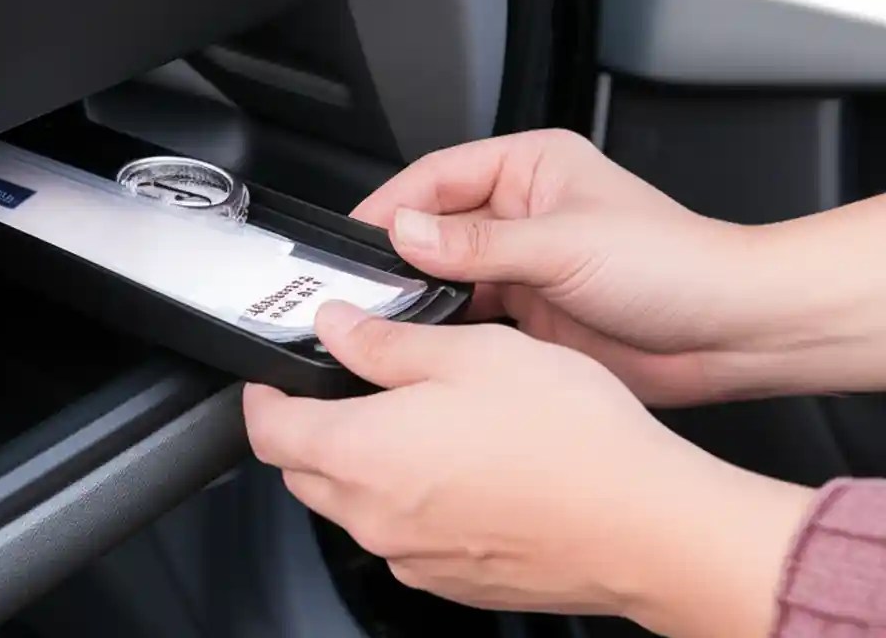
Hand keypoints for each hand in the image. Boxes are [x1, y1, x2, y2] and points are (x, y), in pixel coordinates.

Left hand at [243, 301, 815, 637]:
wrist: (645, 526)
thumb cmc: (571, 440)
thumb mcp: (470, 353)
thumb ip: (385, 341)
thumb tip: (336, 326)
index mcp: (362, 453)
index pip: (267, 430)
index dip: (262, 395)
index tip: (274, 376)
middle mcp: (375, 516)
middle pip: (303, 471)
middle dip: (307, 429)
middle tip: (345, 389)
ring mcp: (413, 556)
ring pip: (353, 506)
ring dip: (359, 466)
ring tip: (418, 423)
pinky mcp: (452, 581)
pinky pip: (402, 537)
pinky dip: (408, 502)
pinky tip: (461, 471)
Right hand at [349, 128, 816, 405]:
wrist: (729, 333)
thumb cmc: (675, 265)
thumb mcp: (564, 244)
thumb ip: (477, 243)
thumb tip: (406, 232)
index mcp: (530, 168)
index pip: (436, 177)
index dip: (390, 205)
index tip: (352, 237)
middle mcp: (522, 213)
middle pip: (434, 228)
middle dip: (397, 256)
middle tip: (358, 287)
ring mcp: (523, 266)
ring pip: (447, 277)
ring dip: (420, 297)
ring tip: (384, 318)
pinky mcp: (529, 315)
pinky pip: (469, 318)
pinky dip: (445, 331)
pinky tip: (426, 345)